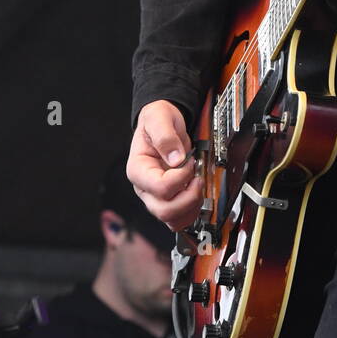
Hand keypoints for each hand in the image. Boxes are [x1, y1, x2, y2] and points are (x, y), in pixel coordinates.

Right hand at [126, 100, 203, 230]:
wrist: (163, 122)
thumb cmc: (158, 120)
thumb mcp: (159, 118)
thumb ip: (165, 135)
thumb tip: (176, 158)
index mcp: (138, 170)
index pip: (160, 187)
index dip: (182, 177)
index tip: (190, 160)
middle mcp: (145, 188)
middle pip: (164, 211)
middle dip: (189, 197)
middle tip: (198, 178)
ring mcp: (155, 196)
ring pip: (172, 219)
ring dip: (191, 206)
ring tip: (198, 185)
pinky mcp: (168, 200)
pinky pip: (178, 218)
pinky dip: (191, 211)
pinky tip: (196, 193)